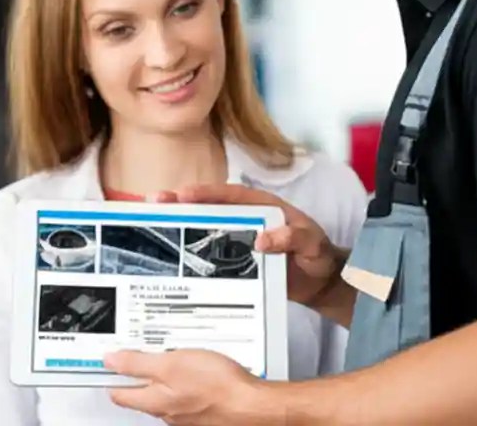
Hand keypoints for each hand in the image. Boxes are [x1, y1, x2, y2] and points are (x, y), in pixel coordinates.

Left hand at [105, 348, 268, 424]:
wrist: (252, 404)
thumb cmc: (216, 386)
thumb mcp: (171, 363)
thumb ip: (138, 362)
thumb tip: (111, 361)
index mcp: (153, 401)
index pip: (119, 393)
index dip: (110, 375)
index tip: (107, 362)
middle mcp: (166, 413)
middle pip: (142, 393)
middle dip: (139, 373)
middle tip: (141, 351)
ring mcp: (185, 414)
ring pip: (166, 393)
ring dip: (166, 375)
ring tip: (175, 355)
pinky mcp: (203, 411)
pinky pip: (186, 394)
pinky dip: (187, 381)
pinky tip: (199, 368)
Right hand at [151, 183, 344, 309]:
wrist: (322, 283)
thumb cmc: (320, 256)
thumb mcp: (312, 244)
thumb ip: (292, 238)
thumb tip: (261, 240)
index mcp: (264, 207)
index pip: (232, 195)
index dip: (207, 193)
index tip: (184, 194)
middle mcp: (248, 219)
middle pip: (211, 207)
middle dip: (182, 202)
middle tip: (156, 201)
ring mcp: (240, 239)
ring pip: (206, 228)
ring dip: (181, 224)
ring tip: (154, 221)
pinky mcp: (237, 260)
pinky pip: (212, 253)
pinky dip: (192, 252)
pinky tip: (171, 256)